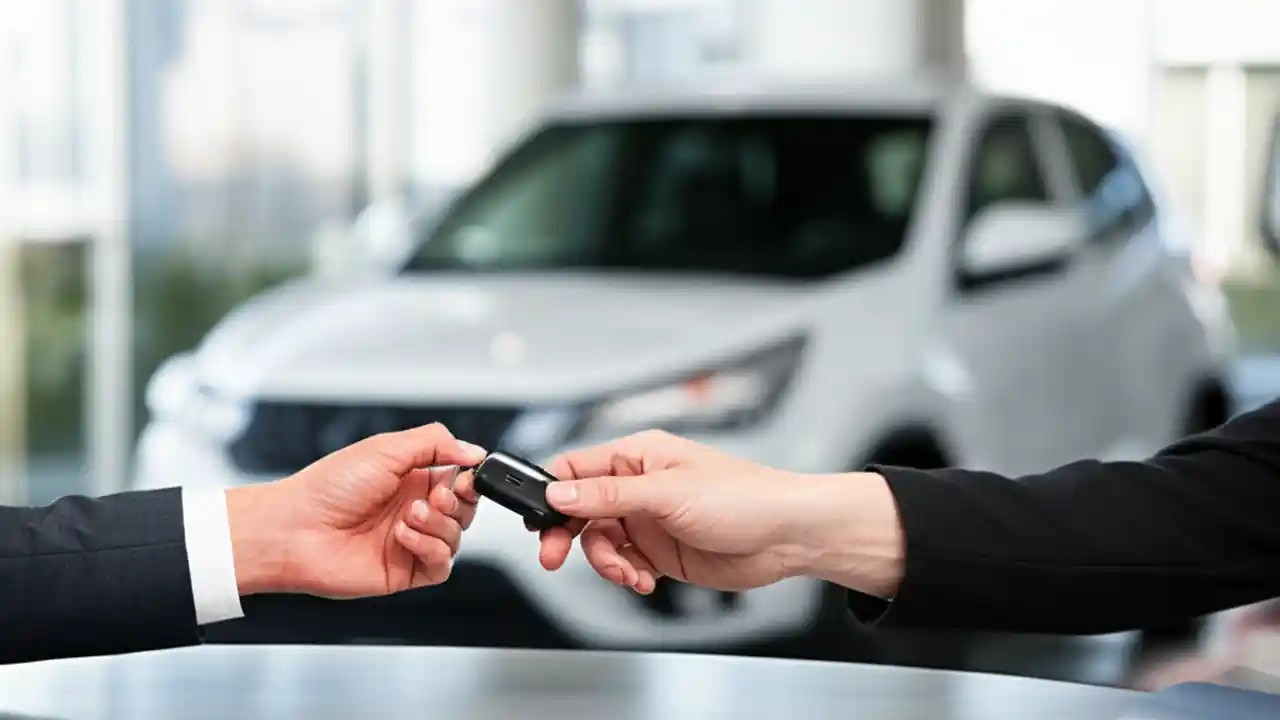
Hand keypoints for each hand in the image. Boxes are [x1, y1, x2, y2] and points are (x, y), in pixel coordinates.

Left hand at [226, 423, 486, 597]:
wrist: (295, 530)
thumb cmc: (327, 488)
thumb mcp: (386, 448)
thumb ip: (435, 442)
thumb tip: (473, 451)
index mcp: (410, 477)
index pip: (459, 479)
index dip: (468, 480)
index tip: (465, 477)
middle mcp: (413, 508)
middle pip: (464, 509)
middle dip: (457, 502)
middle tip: (436, 496)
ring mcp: (410, 541)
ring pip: (456, 537)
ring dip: (438, 524)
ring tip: (408, 516)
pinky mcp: (405, 570)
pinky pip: (442, 565)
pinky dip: (430, 548)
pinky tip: (404, 536)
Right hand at [536, 431, 905, 597]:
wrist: (788, 537)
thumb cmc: (745, 497)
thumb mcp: (667, 494)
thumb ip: (608, 497)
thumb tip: (558, 494)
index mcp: (638, 455)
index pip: (576, 469)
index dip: (551, 494)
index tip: (538, 520)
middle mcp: (639, 486)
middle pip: (580, 511)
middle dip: (568, 536)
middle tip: (554, 558)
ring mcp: (650, 520)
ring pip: (600, 543)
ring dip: (606, 563)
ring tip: (629, 574)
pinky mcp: (661, 551)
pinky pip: (624, 564)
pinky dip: (626, 576)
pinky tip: (645, 580)